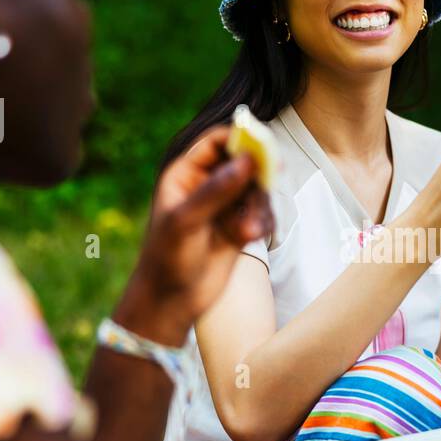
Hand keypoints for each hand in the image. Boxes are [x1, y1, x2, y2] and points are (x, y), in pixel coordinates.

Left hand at [120, 127, 272, 343]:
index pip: (215, 143)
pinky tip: (251, 236)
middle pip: (243, 162)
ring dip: (259, 205)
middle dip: (258, 173)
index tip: (262, 145)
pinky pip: (261, 213)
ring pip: (256, 190)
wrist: (171, 301)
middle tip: (273, 177)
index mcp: (185, 175)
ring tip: (249, 230)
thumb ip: (216, 190)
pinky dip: (262, 222)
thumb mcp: (187, 221)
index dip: (239, 138)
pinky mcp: (239, 227)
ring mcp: (224, 207)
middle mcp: (207, 186)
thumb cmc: (167, 257)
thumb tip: (248, 160)